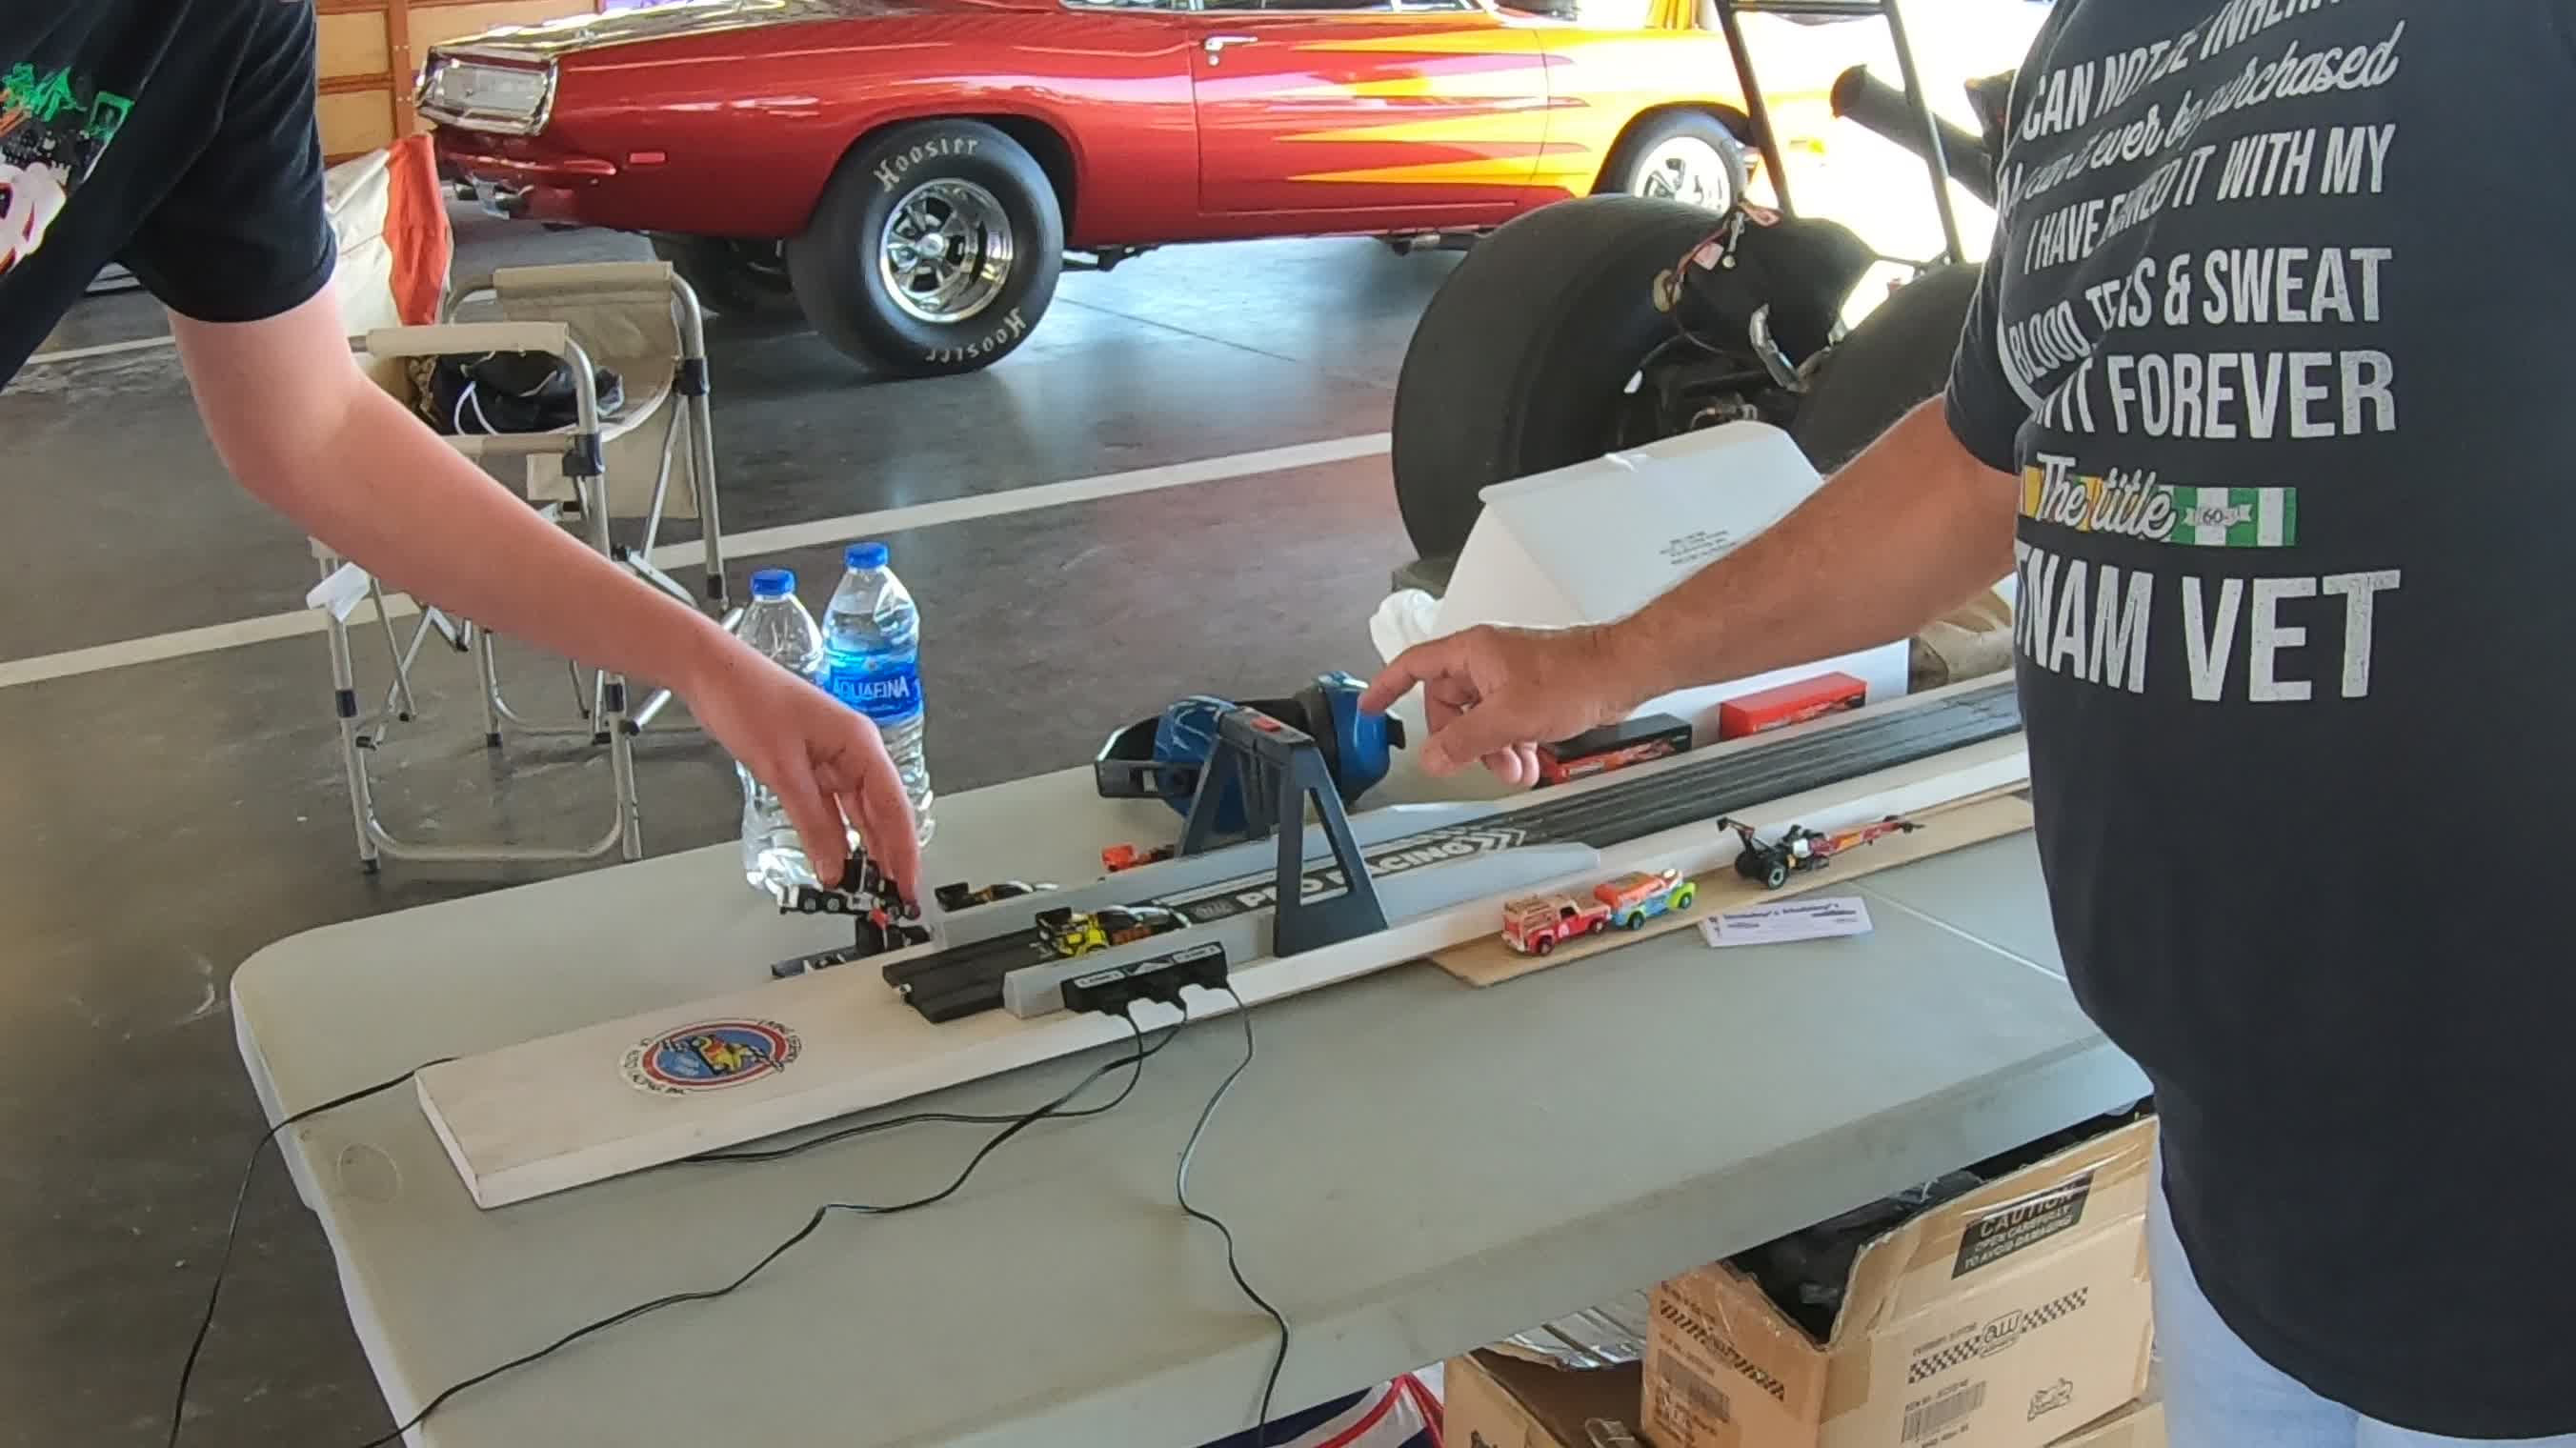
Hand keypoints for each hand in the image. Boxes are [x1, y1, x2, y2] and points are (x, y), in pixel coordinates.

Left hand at [681, 633, 921, 900]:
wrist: (711, 672)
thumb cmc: (749, 697)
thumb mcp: (783, 769)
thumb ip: (812, 822)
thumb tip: (833, 865)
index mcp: (860, 743)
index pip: (894, 806)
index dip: (904, 849)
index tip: (908, 884)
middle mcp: (853, 751)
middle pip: (882, 813)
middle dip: (889, 855)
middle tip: (892, 896)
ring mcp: (832, 759)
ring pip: (857, 813)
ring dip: (863, 849)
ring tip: (870, 886)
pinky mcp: (810, 765)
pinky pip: (832, 808)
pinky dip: (835, 835)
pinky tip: (839, 858)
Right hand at [1359, 623, 1645, 785]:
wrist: (1620, 672)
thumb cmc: (1575, 675)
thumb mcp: (1509, 716)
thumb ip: (1465, 741)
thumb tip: (1432, 759)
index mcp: (1471, 653)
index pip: (1412, 665)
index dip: (1386, 686)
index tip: (1368, 706)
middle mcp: (1485, 661)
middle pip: (1448, 706)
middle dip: (1462, 741)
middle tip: (1475, 762)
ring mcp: (1507, 677)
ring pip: (1479, 720)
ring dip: (1492, 750)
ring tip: (1515, 769)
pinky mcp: (1529, 692)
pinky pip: (1505, 723)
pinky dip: (1513, 746)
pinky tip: (1530, 763)